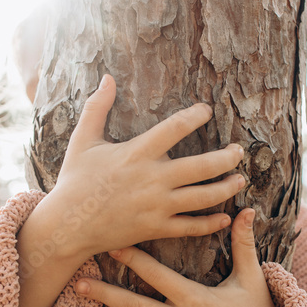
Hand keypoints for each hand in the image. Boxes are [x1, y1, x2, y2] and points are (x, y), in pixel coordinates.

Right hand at [38, 74, 245, 261]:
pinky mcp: (156, 228)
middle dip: (227, 157)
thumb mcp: (82, 140)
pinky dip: (211, 224)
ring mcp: (157, 206)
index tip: (207, 110)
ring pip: (204, 197)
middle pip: (203, 166)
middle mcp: (152, 179)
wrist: (67, 225)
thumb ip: (97, 108)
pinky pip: (191, 227)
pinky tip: (223, 217)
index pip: (175, 128)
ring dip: (227, 187)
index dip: (196, 116)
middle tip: (239, 151)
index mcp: (137, 153)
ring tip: (240, 179)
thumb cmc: (74, 181)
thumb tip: (107, 78)